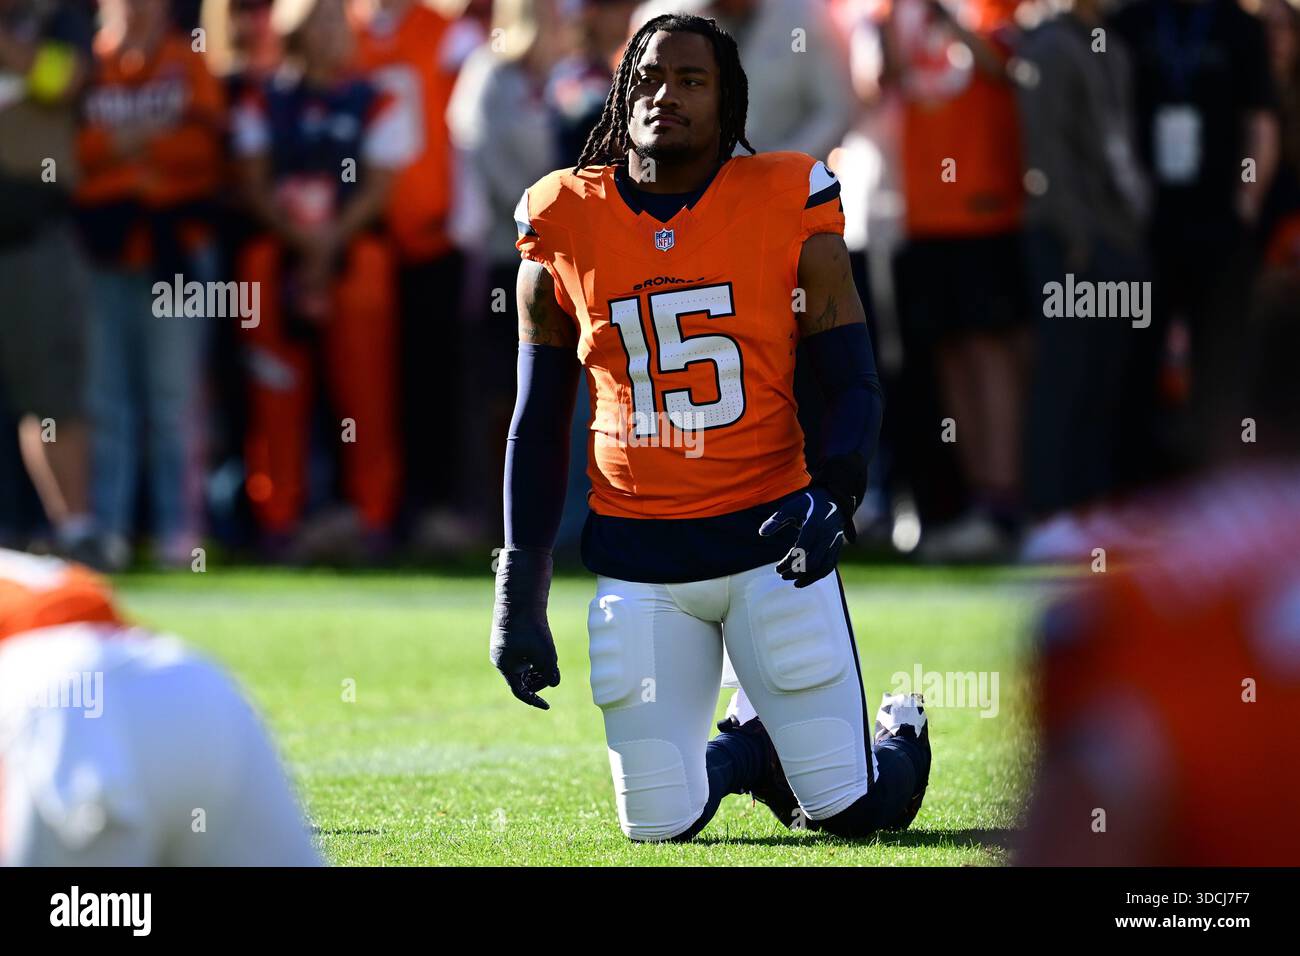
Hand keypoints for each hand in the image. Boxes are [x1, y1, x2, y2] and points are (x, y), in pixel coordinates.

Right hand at [490, 548, 560, 708]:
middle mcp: (501, 657)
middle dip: (539, 679)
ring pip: (524, 665)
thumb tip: (554, 683)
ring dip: (537, 667)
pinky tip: (545, 646)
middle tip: (552, 672)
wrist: (521, 595)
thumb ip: (550, 672)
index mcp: (504, 665)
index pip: (519, 691)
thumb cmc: (531, 626)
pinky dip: (535, 655)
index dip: (534, 700)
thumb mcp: (545, 653)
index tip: (547, 707)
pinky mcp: (510, 635)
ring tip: (549, 658)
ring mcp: (504, 646)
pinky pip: (523, 653)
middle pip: (522, 679)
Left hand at [759, 487, 846, 587]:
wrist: (833, 499)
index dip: (788, 562)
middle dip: (796, 572)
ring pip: (825, 567)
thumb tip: (761, 533)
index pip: (801, 550)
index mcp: (814, 524)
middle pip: (813, 561)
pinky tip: (807, 578)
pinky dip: (820, 574)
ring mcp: (834, 542)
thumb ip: (776, 519)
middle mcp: (826, 535)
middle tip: (782, 576)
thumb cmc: (808, 503)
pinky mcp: (838, 547)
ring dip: (810, 578)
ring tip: (796, 584)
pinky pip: (831, 565)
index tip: (777, 568)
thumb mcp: (791, 506)